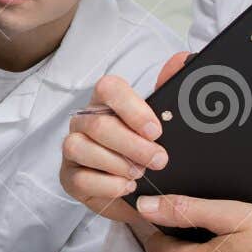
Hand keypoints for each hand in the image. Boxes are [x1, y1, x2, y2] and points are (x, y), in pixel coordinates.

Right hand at [59, 52, 189, 227]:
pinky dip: (108, 185)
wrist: (145, 192)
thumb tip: (181, 59)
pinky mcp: (69, 177)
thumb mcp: (164, 125)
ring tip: (140, 174)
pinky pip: (81, 179)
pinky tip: (126, 187)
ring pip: (81, 148)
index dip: (132, 109)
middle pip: (98, 124)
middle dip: (133, 145)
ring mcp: (73, 148)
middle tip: (159, 160)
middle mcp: (85, 121)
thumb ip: (171, 92)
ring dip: (117, 164)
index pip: (108, 88)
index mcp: (106, 102)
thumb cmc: (148, 153)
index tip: (156, 131)